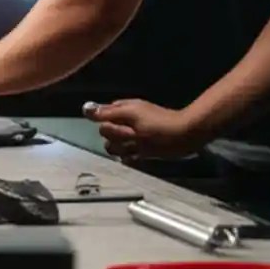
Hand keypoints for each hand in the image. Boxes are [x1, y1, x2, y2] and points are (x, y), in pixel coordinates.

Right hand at [84, 99, 204, 159]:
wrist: (183, 136)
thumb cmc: (158, 123)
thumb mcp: (131, 115)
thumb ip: (108, 113)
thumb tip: (86, 109)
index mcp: (122, 111)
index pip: (101, 117)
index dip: (107, 123)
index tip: (118, 125)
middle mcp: (125, 124)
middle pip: (106, 133)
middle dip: (116, 136)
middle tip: (132, 135)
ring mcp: (132, 139)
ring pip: (113, 147)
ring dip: (122, 149)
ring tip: (137, 146)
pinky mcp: (139, 152)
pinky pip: (125, 158)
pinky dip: (129, 159)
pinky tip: (138, 156)